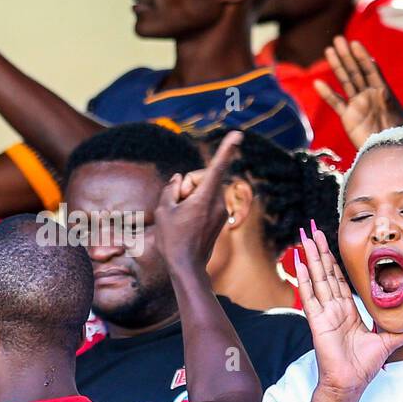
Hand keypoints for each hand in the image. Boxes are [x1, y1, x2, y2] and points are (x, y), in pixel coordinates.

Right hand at [153, 130, 240, 268]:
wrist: (187, 266)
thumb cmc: (173, 239)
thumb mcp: (163, 209)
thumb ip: (171, 188)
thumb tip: (180, 179)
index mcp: (206, 197)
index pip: (217, 166)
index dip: (227, 149)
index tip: (239, 134)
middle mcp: (218, 202)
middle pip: (201, 178)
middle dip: (188, 185)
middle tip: (178, 206)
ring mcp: (221, 211)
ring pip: (203, 190)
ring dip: (190, 197)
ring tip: (182, 217)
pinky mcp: (220, 218)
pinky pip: (205, 201)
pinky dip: (194, 205)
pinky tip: (187, 221)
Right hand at [295, 221, 402, 394]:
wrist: (351, 382)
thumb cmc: (367, 364)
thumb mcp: (394, 339)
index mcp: (348, 310)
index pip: (340, 279)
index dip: (335, 260)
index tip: (330, 241)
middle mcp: (334, 308)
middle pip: (326, 272)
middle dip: (320, 250)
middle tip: (312, 228)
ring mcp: (324, 312)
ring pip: (317, 278)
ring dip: (311, 256)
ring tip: (304, 236)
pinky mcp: (317, 321)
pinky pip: (310, 296)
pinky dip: (305, 279)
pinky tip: (300, 262)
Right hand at [314, 36, 402, 149]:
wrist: (391, 151)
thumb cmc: (398, 133)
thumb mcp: (395, 112)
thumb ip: (385, 99)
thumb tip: (382, 91)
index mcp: (382, 91)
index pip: (370, 69)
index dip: (362, 56)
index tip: (355, 43)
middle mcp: (369, 95)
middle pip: (356, 71)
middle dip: (348, 55)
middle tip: (338, 38)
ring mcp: (358, 105)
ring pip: (346, 81)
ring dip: (338, 66)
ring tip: (329, 50)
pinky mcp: (349, 118)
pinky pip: (336, 103)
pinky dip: (328, 94)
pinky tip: (318, 83)